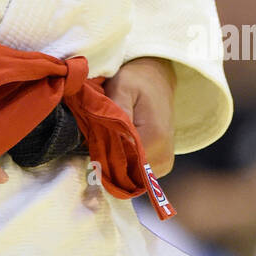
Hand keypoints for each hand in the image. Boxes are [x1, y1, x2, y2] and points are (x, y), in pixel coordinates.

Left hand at [102, 56, 176, 177]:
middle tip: (96, 135)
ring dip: (114, 160)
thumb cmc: (137, 80)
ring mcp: (164, 164)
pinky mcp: (161, 164)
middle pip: (125, 173)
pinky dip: (124, 161)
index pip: (122, 164)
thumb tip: (103, 143)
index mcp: (155, 138)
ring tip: (109, 136)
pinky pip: (136, 172)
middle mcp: (164, 157)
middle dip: (106, 158)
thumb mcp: (122, 87)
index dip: (101, 155)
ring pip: (129, 175)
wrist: (156, 80)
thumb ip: (115, 115)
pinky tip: (118, 142)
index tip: (90, 139)